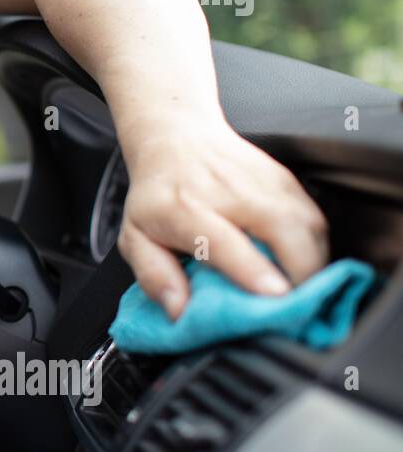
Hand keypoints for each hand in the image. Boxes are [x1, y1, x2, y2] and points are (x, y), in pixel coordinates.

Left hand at [117, 116, 329, 320]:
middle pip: (286, 229)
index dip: (253, 272)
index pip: (225, 241)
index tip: (275, 296)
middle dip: (303, 274)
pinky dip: (316, 248)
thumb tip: (179, 312)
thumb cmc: (157, 194)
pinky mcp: (288, 181)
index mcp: (185, 208)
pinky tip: (302, 267)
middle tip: (297, 310)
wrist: (176, 139)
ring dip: (315, 265)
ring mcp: (264, 183)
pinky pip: (315, 220)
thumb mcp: (136, 238)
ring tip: (301, 293)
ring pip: (310, 226)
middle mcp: (230, 191)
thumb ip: (155, 276)